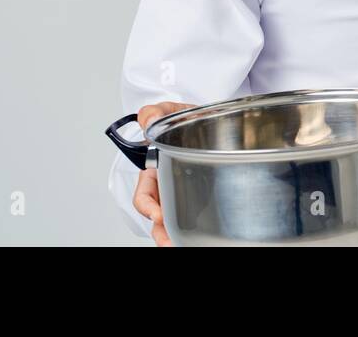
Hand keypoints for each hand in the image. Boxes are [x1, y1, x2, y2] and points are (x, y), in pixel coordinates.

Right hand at [132, 101, 196, 246]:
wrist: (213, 117)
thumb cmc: (186, 118)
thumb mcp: (169, 111)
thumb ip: (154, 112)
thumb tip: (146, 120)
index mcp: (154, 170)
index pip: (144, 196)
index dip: (147, 207)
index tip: (158, 215)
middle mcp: (168, 185)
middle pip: (159, 217)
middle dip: (162, 233)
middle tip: (171, 244)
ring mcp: (186, 191)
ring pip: (177, 221)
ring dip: (179, 236)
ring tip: (186, 245)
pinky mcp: (206, 194)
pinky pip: (200, 215)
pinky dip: (201, 228)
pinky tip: (208, 235)